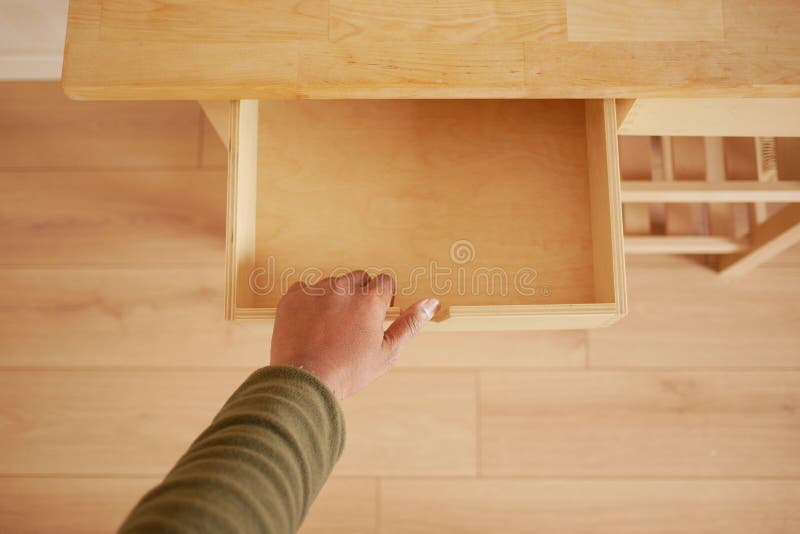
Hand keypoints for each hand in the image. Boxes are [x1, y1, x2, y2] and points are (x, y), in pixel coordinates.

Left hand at [269, 271, 439, 398]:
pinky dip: (310, 303)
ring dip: (335, 298)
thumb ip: (410, 323)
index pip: (384, 282)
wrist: (304, 381)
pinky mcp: (293, 296)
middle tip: (353, 323)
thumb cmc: (349, 371)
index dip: (383, 299)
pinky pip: (307, 289)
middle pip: (359, 278)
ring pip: (333, 283)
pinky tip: (311, 325)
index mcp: (370, 300)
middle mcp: (344, 288)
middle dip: (360, 294)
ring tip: (330, 328)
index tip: (376, 315)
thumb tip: (432, 302)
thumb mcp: (387, 352)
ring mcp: (316, 290)